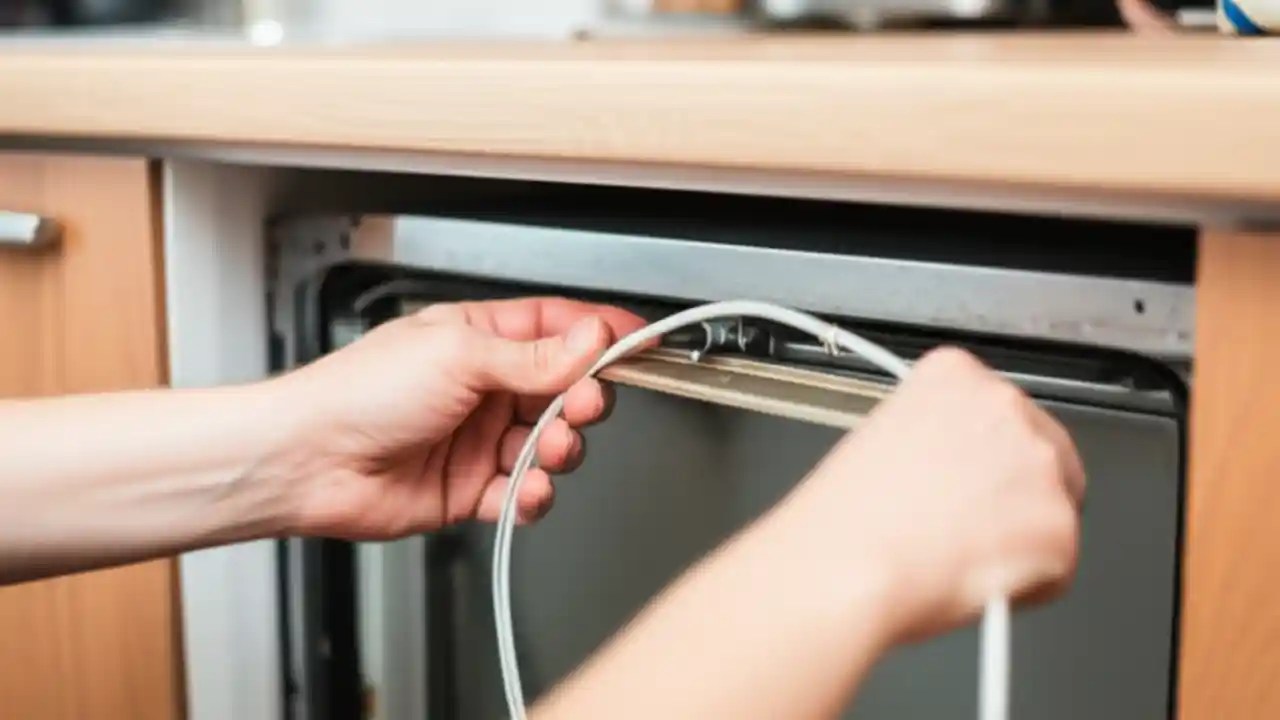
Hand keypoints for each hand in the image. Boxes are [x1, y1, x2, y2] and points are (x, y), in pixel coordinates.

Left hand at [263, 297, 645, 539]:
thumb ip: (534, 357)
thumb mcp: (459, 356)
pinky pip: (522, 493)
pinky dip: (533, 495)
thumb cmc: (359, 392)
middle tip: (582, 406)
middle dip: (583, 400)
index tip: (639, 342)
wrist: (308, 461)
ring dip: (559, 450)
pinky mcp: (470, 488)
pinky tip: (526, 489)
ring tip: (548, 451)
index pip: (557, 327)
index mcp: (479, 338)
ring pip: (549, 444)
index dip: (601, 334)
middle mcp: (483, 386)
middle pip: (563, 389)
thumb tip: (590, 339)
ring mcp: (478, 438)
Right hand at [789, 347, 1084, 644]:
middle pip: (1043, 454)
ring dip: (1019, 538)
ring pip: (1052, 510)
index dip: (982, 458)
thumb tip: (963, 471)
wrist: (847, 568)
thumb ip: (939, 439)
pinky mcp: (1062, 530)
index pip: (1000, 412)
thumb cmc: (845, 518)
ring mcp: (1042, 467)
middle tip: (967, 528)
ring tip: (958, 558)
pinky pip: (1055, 567)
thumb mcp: (882, 439)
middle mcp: (1007, 405)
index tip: (963, 481)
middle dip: (1014, 494)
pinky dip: (1026, 584)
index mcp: (957, 374)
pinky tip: (974, 581)